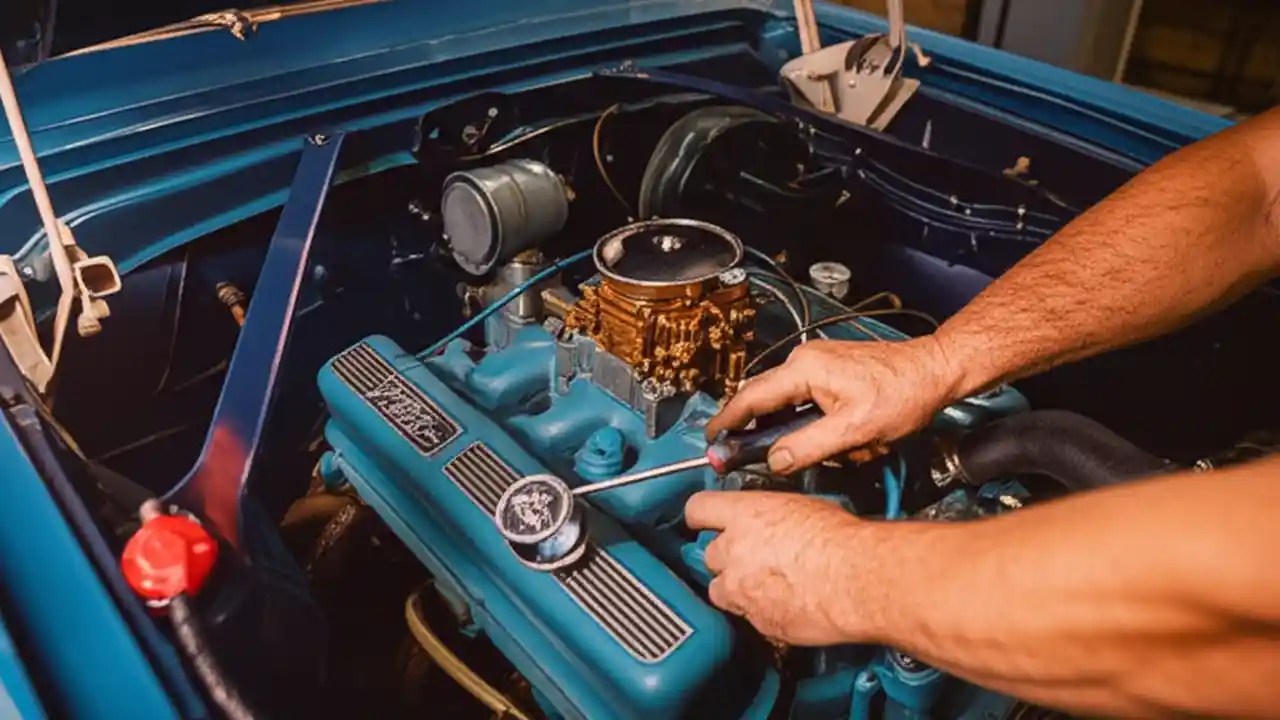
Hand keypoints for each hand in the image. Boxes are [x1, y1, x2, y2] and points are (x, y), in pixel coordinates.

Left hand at [684, 491, 869, 645]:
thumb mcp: (804, 507)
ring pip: (719, 591)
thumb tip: (776, 520)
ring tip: (766, 586)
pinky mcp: (757, 622)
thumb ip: (775, 515)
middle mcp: (734, 550)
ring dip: (736, 589)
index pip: (698, 508)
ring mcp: (741, 589)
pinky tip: (785, 606)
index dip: (701, 516)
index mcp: (744, 514)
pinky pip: (747, 618)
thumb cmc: (842, 541)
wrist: (857, 579)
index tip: (704, 521)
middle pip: (708, 555)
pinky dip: (760, 614)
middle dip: (726, 558)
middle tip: (751, 558)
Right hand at [708, 337, 958, 472]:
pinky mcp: (829, 369)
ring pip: (786, 401)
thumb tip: (776, 460)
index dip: (727, 421)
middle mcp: (804, 360)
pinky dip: (808, 419)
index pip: (751, 398)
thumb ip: (810, 447)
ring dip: (793, 428)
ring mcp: (817, 362)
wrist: (934, 370)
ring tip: (819, 449)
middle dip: (756, 429)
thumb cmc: (903, 393)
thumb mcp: (855, 430)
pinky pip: (804, 397)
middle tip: (743, 455)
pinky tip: (833, 437)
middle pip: (762, 398)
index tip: (711, 439)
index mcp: (804, 370)